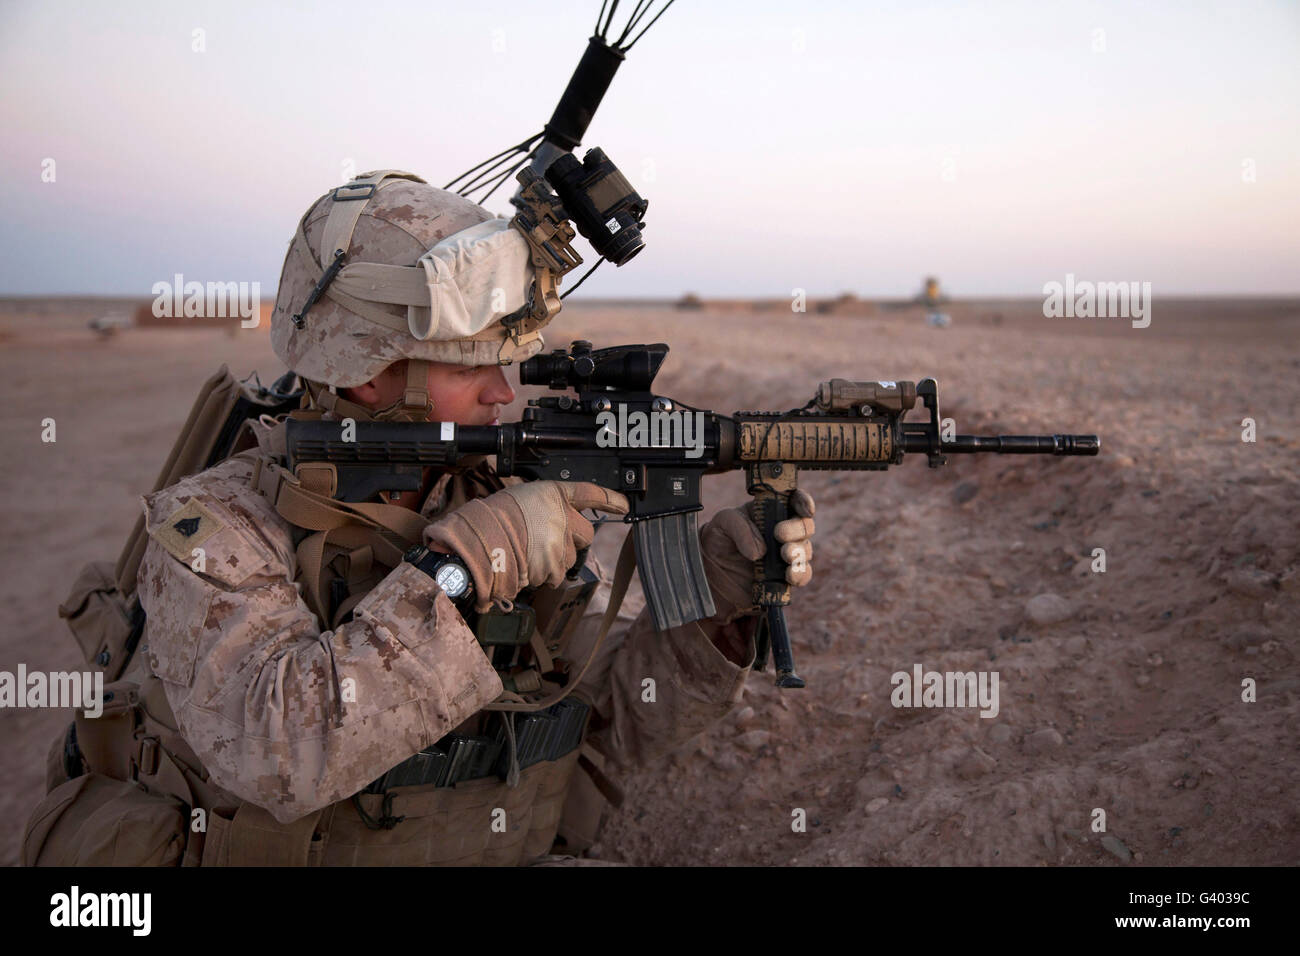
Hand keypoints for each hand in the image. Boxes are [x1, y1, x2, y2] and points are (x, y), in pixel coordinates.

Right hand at [425, 480, 628, 611]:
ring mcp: (561, 543)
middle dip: (574, 540)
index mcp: (554, 494)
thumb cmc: (492, 518)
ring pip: (569, 559)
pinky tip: (526, 564)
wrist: (478, 541)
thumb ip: (545, 510)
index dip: (610, 500)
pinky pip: (555, 575)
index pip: (590, 493)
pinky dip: (543, 575)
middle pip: (587, 534)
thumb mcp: (522, 501)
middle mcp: (564, 517)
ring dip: (554, 560)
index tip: (624, 505)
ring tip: (527, 553)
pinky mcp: (554, 566)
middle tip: (548, 540)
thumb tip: (556, 524)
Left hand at [699, 489, 815, 624]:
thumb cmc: (719, 540)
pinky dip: (800, 574)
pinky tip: (789, 575)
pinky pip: (802, 575)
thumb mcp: (722, 523)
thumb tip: (760, 551)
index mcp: (771, 511)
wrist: (712, 571)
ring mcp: (786, 554)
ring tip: (785, 555)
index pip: (794, 501)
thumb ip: (739, 527)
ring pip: (806, 550)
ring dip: (799, 552)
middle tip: (779, 534)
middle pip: (805, 526)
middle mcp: (784, 531)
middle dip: (797, 529)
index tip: (805, 509)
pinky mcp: (785, 577)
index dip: (804, 502)